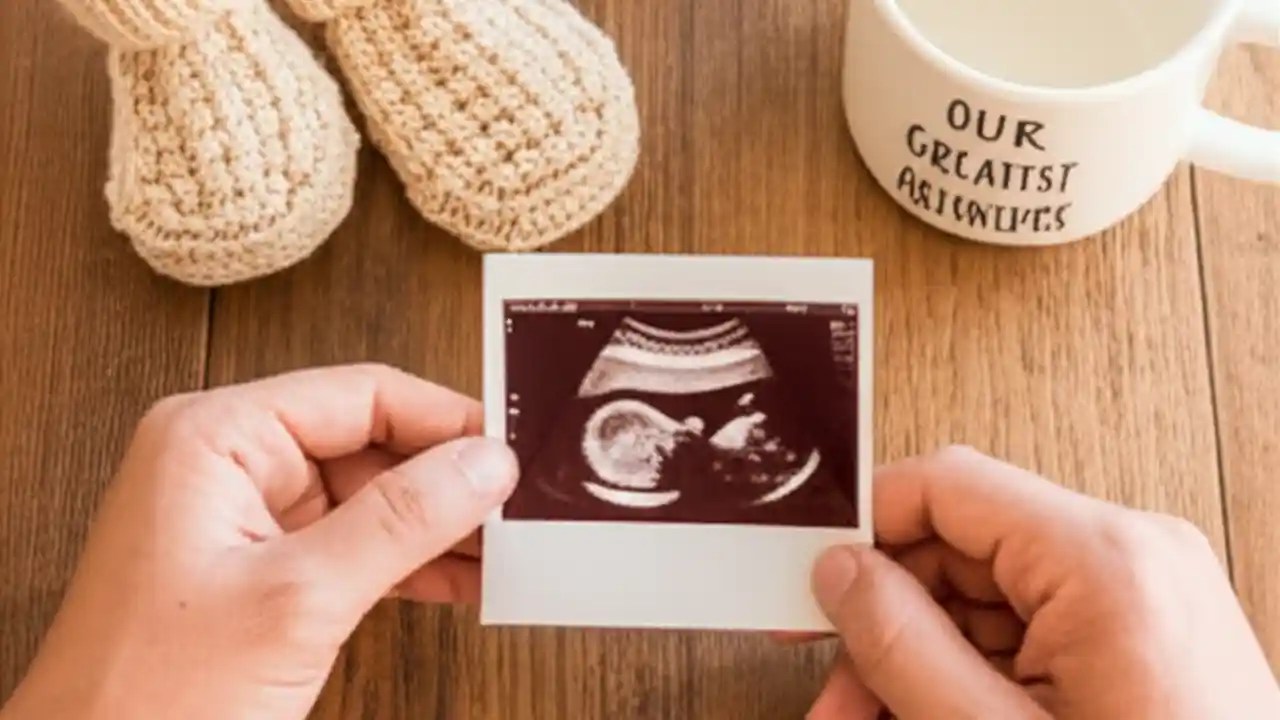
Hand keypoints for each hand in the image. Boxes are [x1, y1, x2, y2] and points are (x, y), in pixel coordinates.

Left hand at [0, 364, 516, 719]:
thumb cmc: (148, 697)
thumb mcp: (298, 598)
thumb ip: (401, 521)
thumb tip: (482, 463)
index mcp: (215, 438)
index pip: (360, 395)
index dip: (445, 419)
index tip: (510, 446)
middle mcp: (228, 464)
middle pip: (371, 442)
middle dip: (447, 479)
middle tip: (519, 504)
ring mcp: (244, 518)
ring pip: (370, 497)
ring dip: (435, 526)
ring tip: (504, 547)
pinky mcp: (261, 569)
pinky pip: (353, 544)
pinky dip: (407, 562)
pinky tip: (460, 578)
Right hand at [806, 446, 1278, 719]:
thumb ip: (903, 645)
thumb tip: (843, 574)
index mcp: (1106, 562)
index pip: (946, 484)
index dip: (864, 523)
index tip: (813, 572)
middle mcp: (1135, 556)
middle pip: (960, 548)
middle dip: (887, 621)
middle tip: (841, 693)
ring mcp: (1146, 593)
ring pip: (987, 597)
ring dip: (922, 658)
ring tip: (878, 719)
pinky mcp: (1145, 632)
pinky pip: (1030, 629)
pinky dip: (974, 673)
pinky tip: (937, 715)